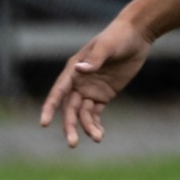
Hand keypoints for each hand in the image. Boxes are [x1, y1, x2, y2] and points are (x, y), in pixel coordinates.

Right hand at [39, 16, 153, 147]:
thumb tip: (79, 70)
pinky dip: (96, 124)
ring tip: (98, 138)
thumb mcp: (107, 46)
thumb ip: (94, 59)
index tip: (43, 123)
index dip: (50, 108)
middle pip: (69, 109)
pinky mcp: (103, 95)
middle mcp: (78, 83)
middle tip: (72, 143)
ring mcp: (90, 90)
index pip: (58, 92)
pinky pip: (95, 113)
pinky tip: (99, 135)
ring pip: (83, 114)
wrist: (135, 35)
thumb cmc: (117, 37)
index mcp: (73, 70)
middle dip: (70, 126)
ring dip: (87, 127)